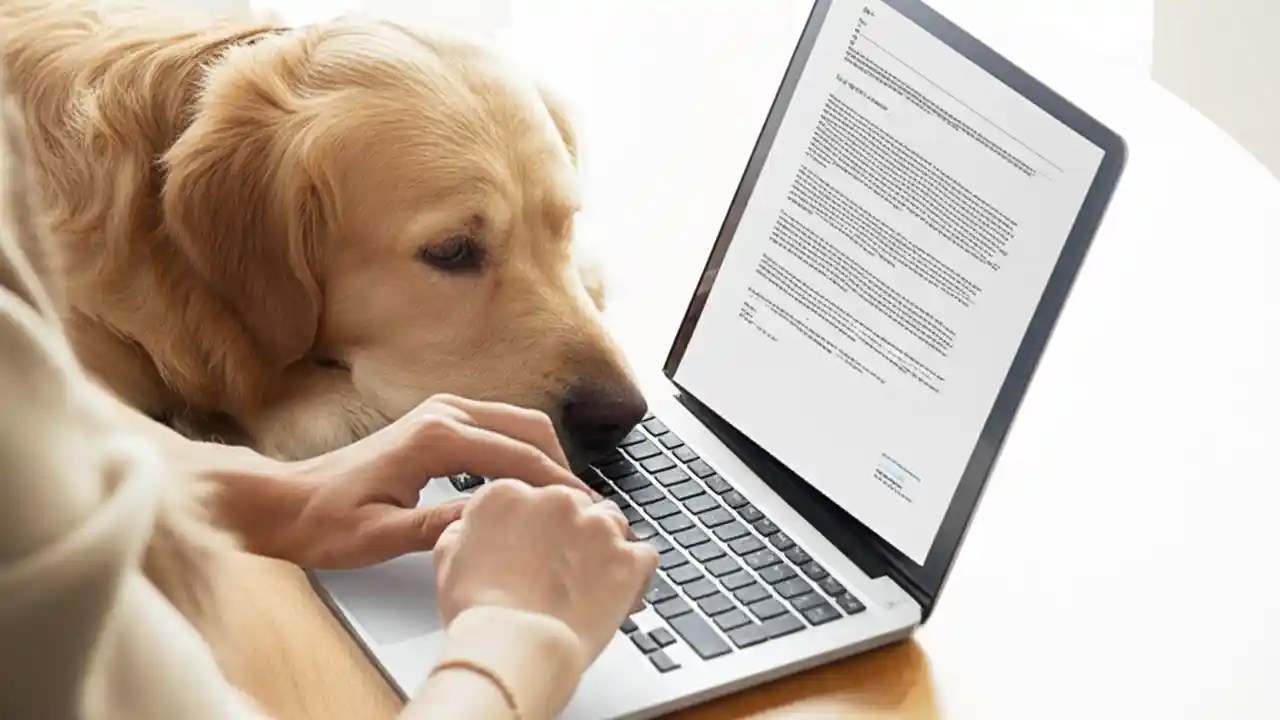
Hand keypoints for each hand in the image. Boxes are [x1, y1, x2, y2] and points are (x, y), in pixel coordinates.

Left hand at [279, 394, 593, 567]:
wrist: (284, 500)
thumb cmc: (323, 522)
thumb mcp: (381, 537)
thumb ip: (441, 527)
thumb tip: (495, 524)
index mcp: (435, 438)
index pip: (518, 458)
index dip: (557, 486)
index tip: (585, 512)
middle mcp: (443, 413)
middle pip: (529, 428)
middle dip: (563, 466)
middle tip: (586, 508)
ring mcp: (441, 412)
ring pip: (518, 423)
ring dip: (547, 456)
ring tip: (567, 500)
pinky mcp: (437, 422)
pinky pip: (498, 429)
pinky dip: (524, 451)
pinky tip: (531, 485)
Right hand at [433, 480, 657, 663]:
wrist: (515, 649)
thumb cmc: (481, 612)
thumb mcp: (448, 558)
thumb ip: (466, 528)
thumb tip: (476, 525)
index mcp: (509, 495)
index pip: (530, 496)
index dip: (532, 525)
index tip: (532, 545)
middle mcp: (556, 501)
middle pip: (572, 505)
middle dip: (568, 532)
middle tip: (557, 569)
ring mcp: (597, 527)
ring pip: (611, 522)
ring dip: (602, 545)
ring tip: (587, 580)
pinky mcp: (628, 557)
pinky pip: (643, 555)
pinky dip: (633, 572)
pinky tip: (616, 592)